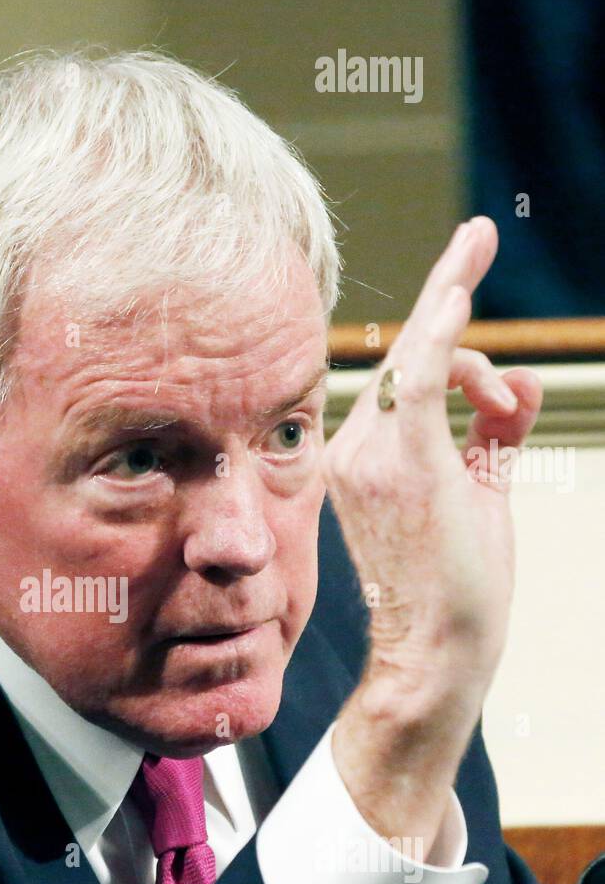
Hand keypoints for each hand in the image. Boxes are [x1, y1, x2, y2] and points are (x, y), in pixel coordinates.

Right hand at [324, 215, 541, 719]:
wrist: (436, 652)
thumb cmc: (455, 587)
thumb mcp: (481, 495)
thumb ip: (497, 434)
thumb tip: (529, 381)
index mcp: (362, 457)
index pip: (399, 372)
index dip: (435, 315)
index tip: (466, 258)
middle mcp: (354, 450)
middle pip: (410, 355)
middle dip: (450, 296)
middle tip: (480, 231)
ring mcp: (370, 457)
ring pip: (424, 364)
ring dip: (478, 366)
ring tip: (504, 403)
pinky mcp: (402, 466)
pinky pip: (417, 382)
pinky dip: (441, 335)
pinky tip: (460, 294)